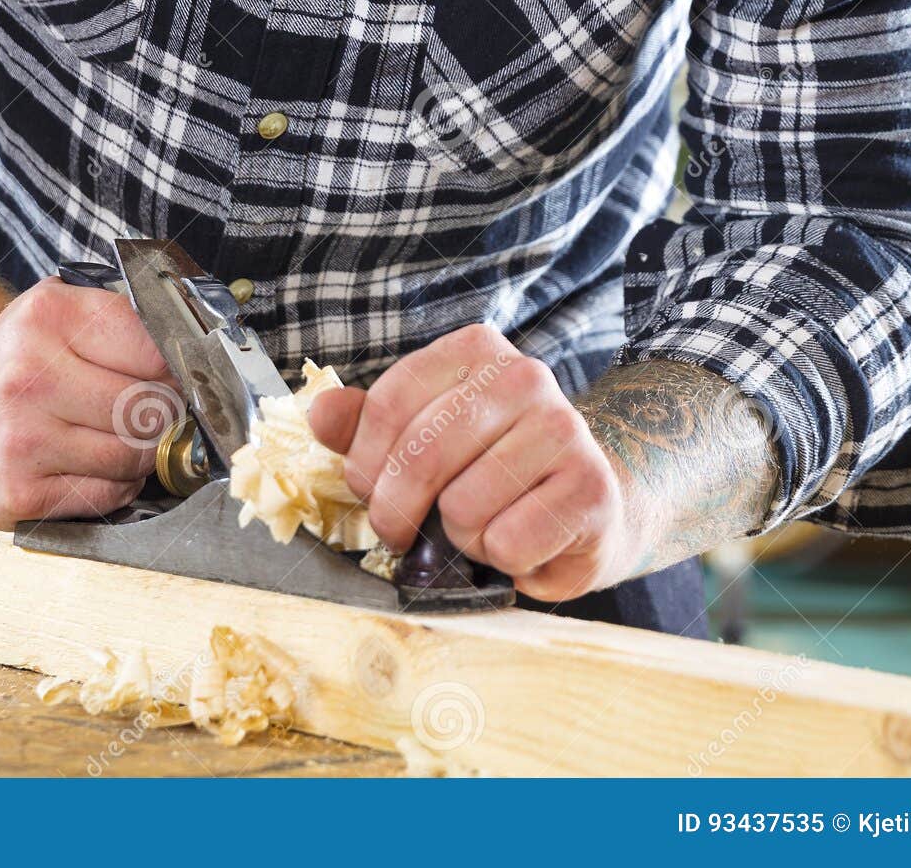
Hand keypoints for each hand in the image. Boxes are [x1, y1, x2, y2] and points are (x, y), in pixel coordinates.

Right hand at [0, 276, 178, 529]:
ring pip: (132, 456)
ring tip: (119, 434)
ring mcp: (20, 441)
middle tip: (151, 409)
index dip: (176, 370)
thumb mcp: (65, 312)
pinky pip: (107, 495)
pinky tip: (94, 463)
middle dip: (162, 412)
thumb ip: (127, 325)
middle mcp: (27, 379)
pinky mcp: (19, 494)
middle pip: (148, 408)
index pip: (155, 352)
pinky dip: (117, 483)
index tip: (174, 377)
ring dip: (141, 450)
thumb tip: (198, 364)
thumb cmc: (21, 355)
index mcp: (48, 318)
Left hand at [307, 324, 651, 601]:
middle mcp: (525, 376)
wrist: (587, 509)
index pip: (389, 403)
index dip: (364, 463)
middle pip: (422, 455)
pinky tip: (521, 542)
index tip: (368, 491)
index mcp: (476, 350)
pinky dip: (503, 559)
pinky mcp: (591, 488)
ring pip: (464, 507)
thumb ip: (366, 424)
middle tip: (404, 532)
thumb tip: (319, 413)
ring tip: (481, 528)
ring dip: (460, 539)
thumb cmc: (491, 473)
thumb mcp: (423, 438)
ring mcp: (565, 429)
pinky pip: (509, 542)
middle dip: (398, 512)